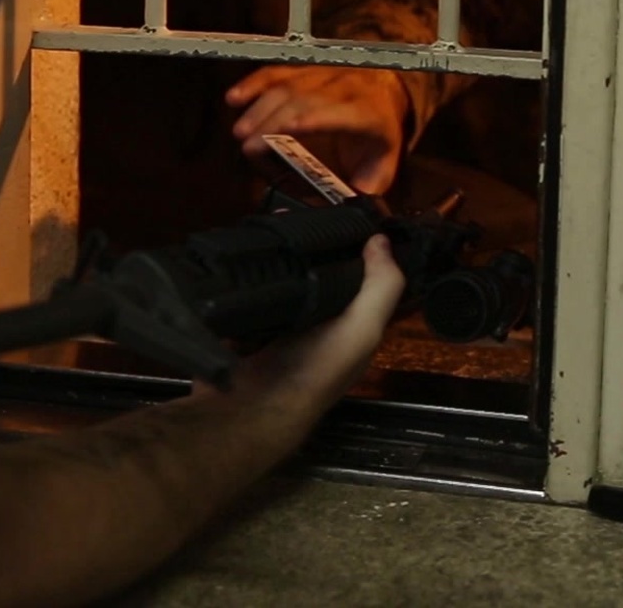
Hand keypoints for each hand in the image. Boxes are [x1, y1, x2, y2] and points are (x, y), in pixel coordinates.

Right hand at [198, 235, 405, 418]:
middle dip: (306, 247)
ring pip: (281, 282)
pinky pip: (248, 295)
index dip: (351, 248)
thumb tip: (381, 240)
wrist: (249, 406)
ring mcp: (277, 331)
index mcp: (349, 328)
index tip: (334, 216)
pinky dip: (245, 276)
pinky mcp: (244, 330)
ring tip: (266, 226)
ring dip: (274, 258)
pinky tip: (240, 253)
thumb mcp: (361, 329)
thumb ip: (380, 288)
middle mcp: (317, 329)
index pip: (356, 279)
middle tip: (287, 215)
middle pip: (315, 277)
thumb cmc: (314, 369)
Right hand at [225, 66, 410, 194]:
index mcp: (370, 115)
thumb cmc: (380, 138)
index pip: (344, 114)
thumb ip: (359, 196)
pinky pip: (279, 72)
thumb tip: (333, 220)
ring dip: (261, 107)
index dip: (316, 119)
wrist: (389, 94)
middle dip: (275, 121)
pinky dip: (255, 83)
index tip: (289, 129)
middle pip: (306, 99)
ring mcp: (325, 75)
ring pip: (290, 85)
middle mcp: (348, 89)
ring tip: (241, 131)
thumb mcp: (380, 171)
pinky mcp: (306, 70)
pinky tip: (235, 97)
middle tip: (249, 145)